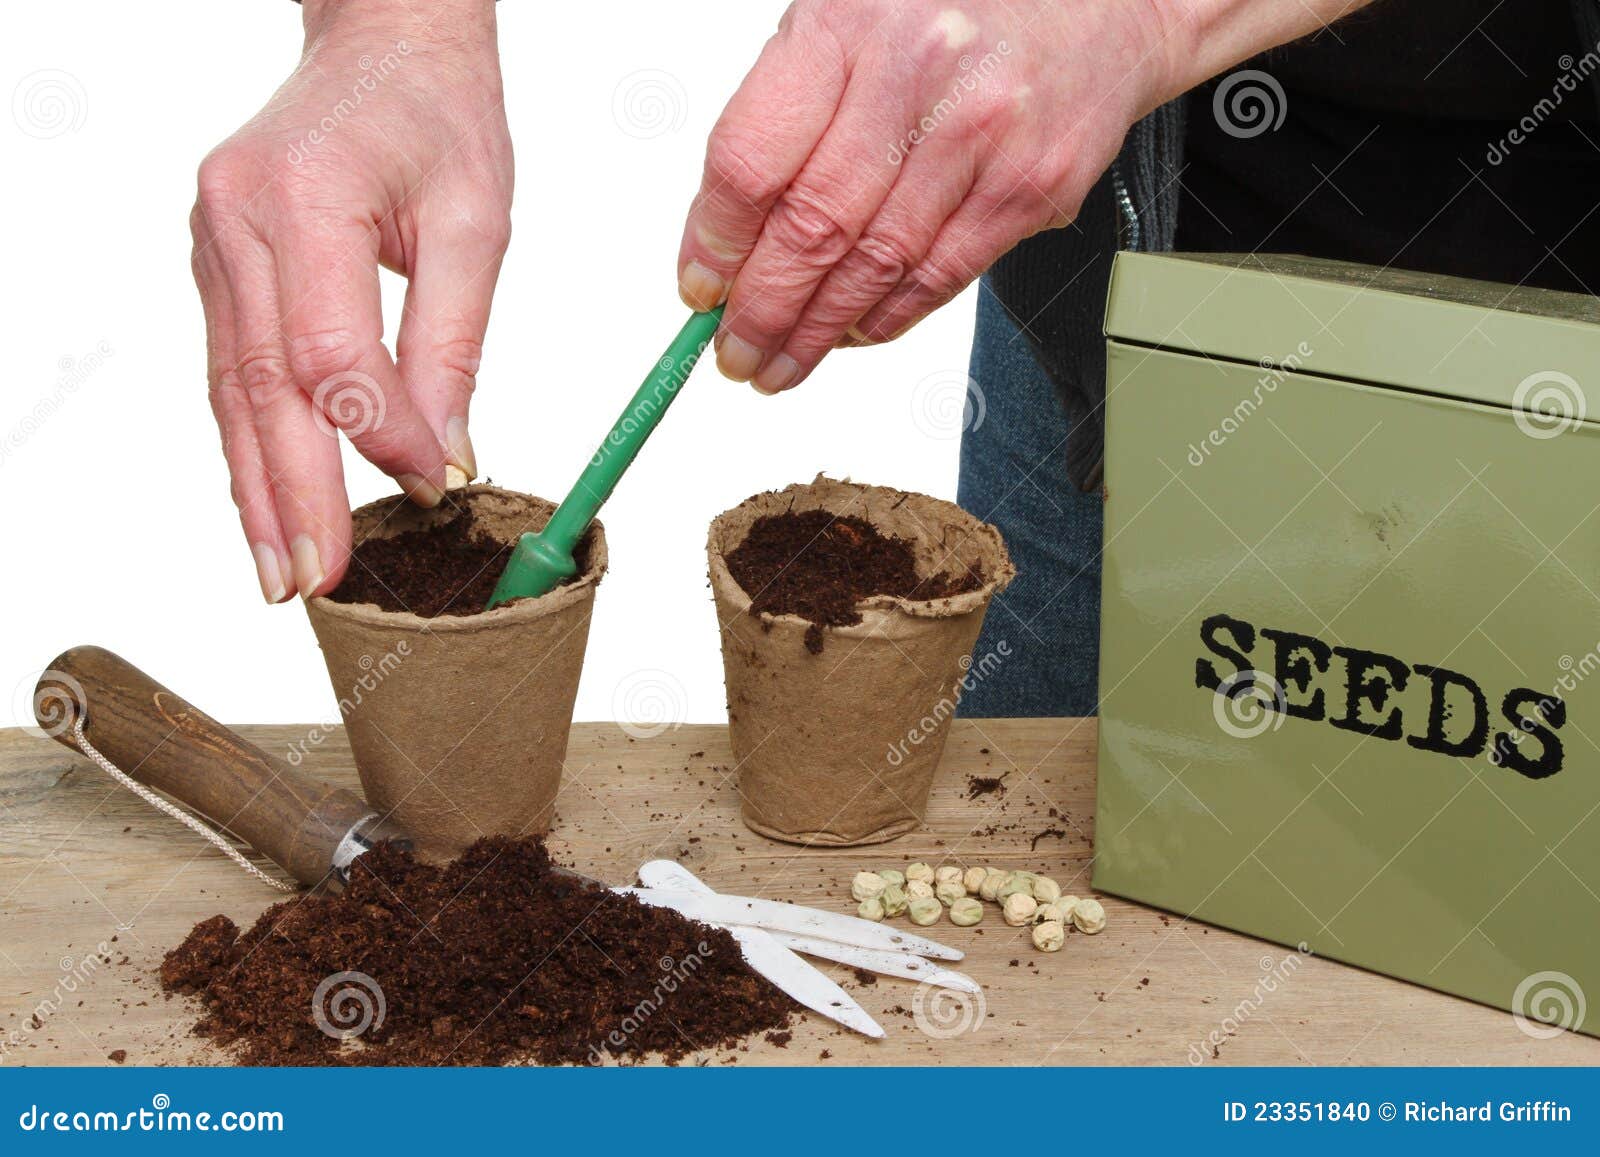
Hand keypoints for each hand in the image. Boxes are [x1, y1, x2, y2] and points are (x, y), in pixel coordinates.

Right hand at [191, 0, 510, 600]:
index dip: (379, 432)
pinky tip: (267, 502)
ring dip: (257, 487)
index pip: (331, 348)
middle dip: (294, 492)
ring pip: (234, 387)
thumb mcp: (476, 222)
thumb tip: (447, 454)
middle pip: (264, 382)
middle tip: (317, 580)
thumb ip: (454, 340)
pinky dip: (251, 441)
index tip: (432, 487)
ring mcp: (213, 242)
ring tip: (281, 570)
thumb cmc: (438, 120)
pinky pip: (233, 367)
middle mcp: (235, 219)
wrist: (382, 48)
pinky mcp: (219, 264)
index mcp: (304, 196)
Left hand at [676, 0, 1173, 393]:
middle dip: (762, 311)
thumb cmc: (952, 11)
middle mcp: (916, 72)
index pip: (752, 161)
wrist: (1099, 0)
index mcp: (847, 24)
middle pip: (813, 228)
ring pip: (875, 267)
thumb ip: (783, 120)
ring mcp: (982, 132)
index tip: (700, 289)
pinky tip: (853, 334)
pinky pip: (939, 277)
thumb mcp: (846, 26)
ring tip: (781, 362)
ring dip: (816, 333)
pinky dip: (885, 319)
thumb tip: (725, 242)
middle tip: (735, 352)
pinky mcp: (1031, 186)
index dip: (716, 243)